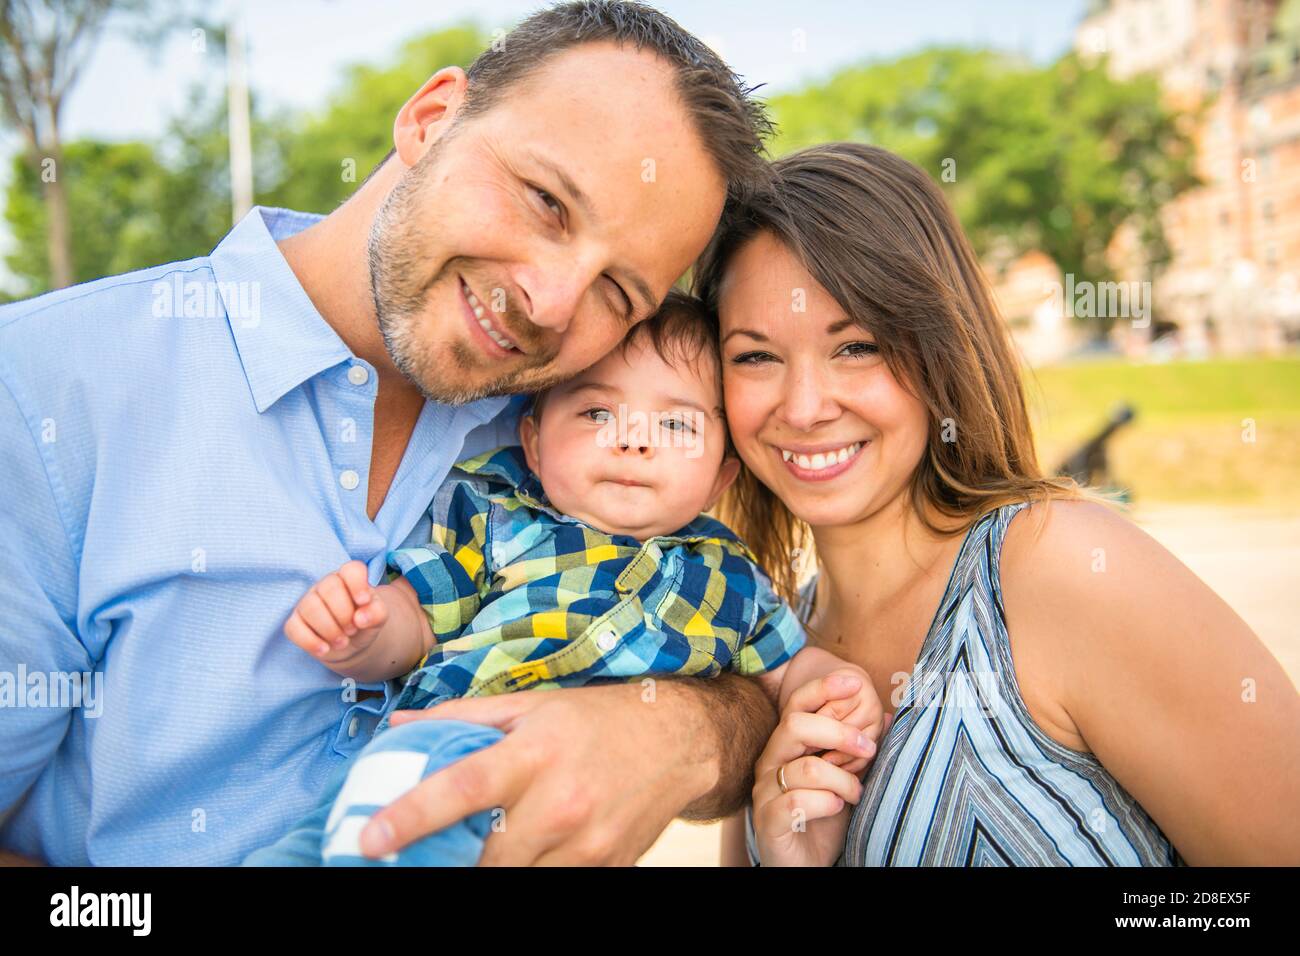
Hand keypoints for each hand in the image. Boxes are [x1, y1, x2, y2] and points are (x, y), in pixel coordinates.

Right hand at [284, 560, 388, 661]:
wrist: (351, 643)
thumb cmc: (365, 622)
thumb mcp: (378, 617)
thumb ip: (377, 613)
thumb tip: (361, 618)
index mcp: (349, 578)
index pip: (351, 570)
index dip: (358, 585)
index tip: (364, 602)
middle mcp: (325, 586)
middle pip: (330, 589)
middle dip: (344, 614)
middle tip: (353, 630)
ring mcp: (306, 602)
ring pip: (310, 607)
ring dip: (330, 629)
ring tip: (343, 642)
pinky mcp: (295, 623)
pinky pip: (293, 628)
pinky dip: (310, 642)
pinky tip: (325, 649)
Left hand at [357, 682, 719, 864]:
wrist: (677, 740)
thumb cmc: (596, 719)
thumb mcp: (529, 705)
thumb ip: (461, 719)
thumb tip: (400, 729)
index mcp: (534, 754)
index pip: (461, 790)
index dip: (410, 818)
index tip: (369, 840)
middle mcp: (561, 802)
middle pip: (484, 857)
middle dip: (445, 864)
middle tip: (416, 859)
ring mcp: (587, 843)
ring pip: (516, 882)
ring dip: (488, 873)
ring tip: (472, 857)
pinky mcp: (607, 869)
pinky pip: (554, 887)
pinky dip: (530, 875)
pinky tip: (523, 856)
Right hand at [751, 672, 883, 866]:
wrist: (804, 864)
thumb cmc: (824, 818)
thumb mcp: (846, 779)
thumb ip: (859, 750)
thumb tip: (886, 714)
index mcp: (786, 746)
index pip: (796, 705)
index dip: (822, 688)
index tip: (854, 681)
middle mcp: (770, 762)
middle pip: (795, 725)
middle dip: (839, 732)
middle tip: (869, 748)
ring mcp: (765, 791)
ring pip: (806, 768)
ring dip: (843, 780)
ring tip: (856, 794)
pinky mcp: (768, 821)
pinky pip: (797, 803)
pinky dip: (827, 804)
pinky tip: (837, 809)